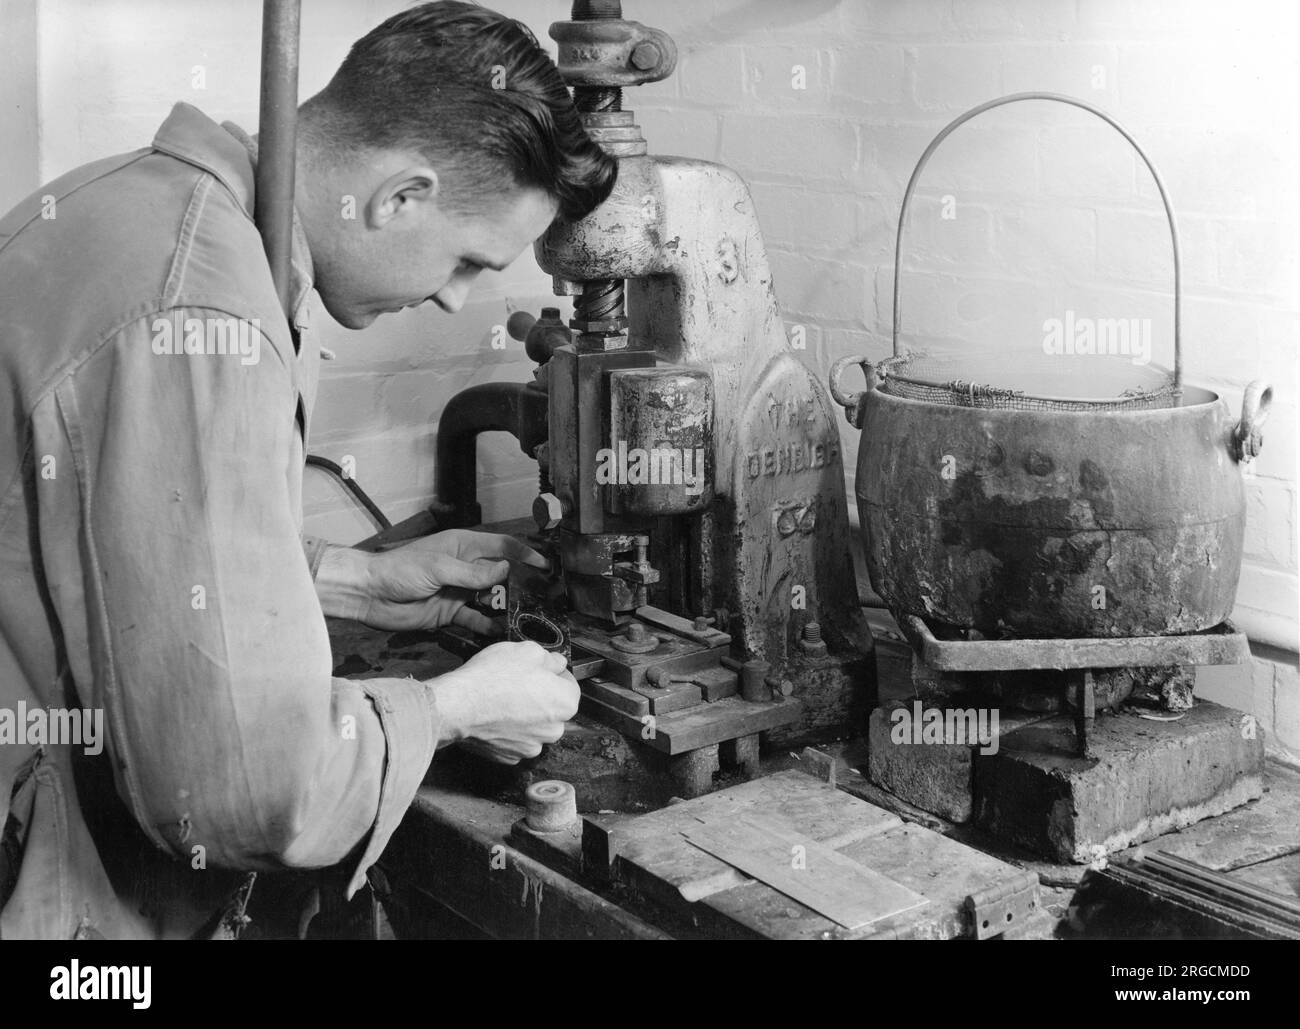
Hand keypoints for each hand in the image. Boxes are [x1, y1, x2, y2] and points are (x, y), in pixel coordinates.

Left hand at [317, 530, 547, 632]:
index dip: (524, 553)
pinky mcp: (451, 613)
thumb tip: (505, 570)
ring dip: (508, 607)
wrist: (370, 595)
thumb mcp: (440, 568)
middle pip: (501, 574)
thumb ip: (473, 573)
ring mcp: (460, 591)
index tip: (545, 565)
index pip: (502, 546)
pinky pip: (476, 620)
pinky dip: (489, 626)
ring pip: (492, 599)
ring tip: (528, 617)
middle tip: (544, 597)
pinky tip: (502, 633)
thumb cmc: (402, 570)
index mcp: (465, 547)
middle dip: (521, 584)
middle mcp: (467, 568)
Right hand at [433, 641, 578, 763]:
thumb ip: (550, 658)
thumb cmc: (494, 677)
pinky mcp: (509, 757)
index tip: (540, 670)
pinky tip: (494, 714)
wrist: (460, 705)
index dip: (553, 674)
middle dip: (539, 696)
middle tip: (517, 682)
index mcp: (566, 703)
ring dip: (523, 715)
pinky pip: (514, 740)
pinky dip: (506, 730)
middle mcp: (554, 730)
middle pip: (551, 708)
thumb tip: (556, 663)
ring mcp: (531, 747)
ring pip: (532, 726)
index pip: (569, 685)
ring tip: (502, 698)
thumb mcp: (528, 650)